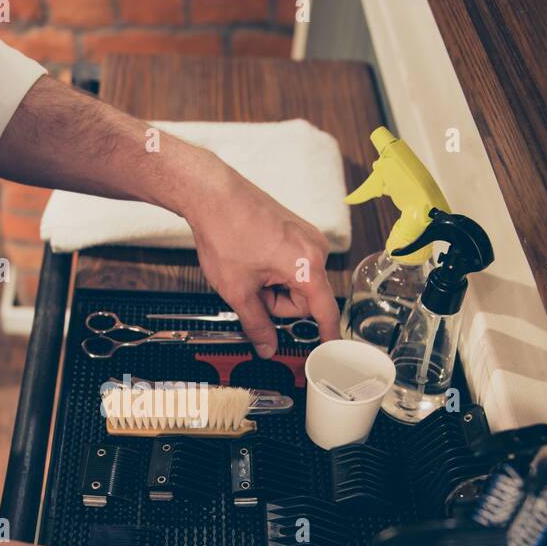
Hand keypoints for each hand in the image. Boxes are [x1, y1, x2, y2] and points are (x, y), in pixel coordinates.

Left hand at [185, 161, 340, 356]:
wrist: (213, 194)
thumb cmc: (226, 232)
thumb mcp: (238, 290)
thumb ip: (256, 324)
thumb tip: (267, 347)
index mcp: (307, 265)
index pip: (325, 311)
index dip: (327, 334)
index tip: (333, 351)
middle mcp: (315, 249)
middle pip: (303, 298)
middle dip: (276, 302)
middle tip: (250, 287)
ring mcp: (307, 237)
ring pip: (295, 282)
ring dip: (273, 285)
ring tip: (249, 269)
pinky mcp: (297, 230)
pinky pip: (292, 264)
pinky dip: (273, 270)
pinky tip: (253, 258)